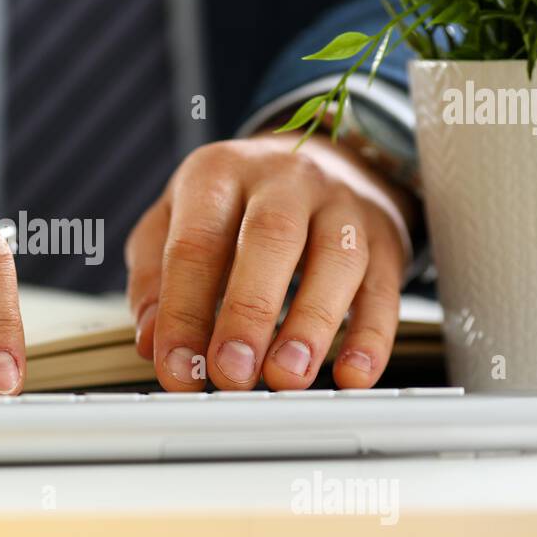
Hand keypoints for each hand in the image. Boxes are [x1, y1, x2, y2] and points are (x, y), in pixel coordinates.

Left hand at [126, 131, 417, 391]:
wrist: (318, 159)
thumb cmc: (234, 205)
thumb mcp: (173, 221)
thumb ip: (153, 279)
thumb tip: (152, 342)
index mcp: (218, 173)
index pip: (196, 243)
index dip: (183, 310)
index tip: (177, 367)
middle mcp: (284, 181)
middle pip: (271, 238)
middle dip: (248, 313)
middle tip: (231, 374)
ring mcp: (340, 205)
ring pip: (337, 258)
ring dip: (312, 325)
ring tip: (286, 377)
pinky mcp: (384, 238)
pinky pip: (384, 286)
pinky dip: (372, 335)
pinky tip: (351, 373)